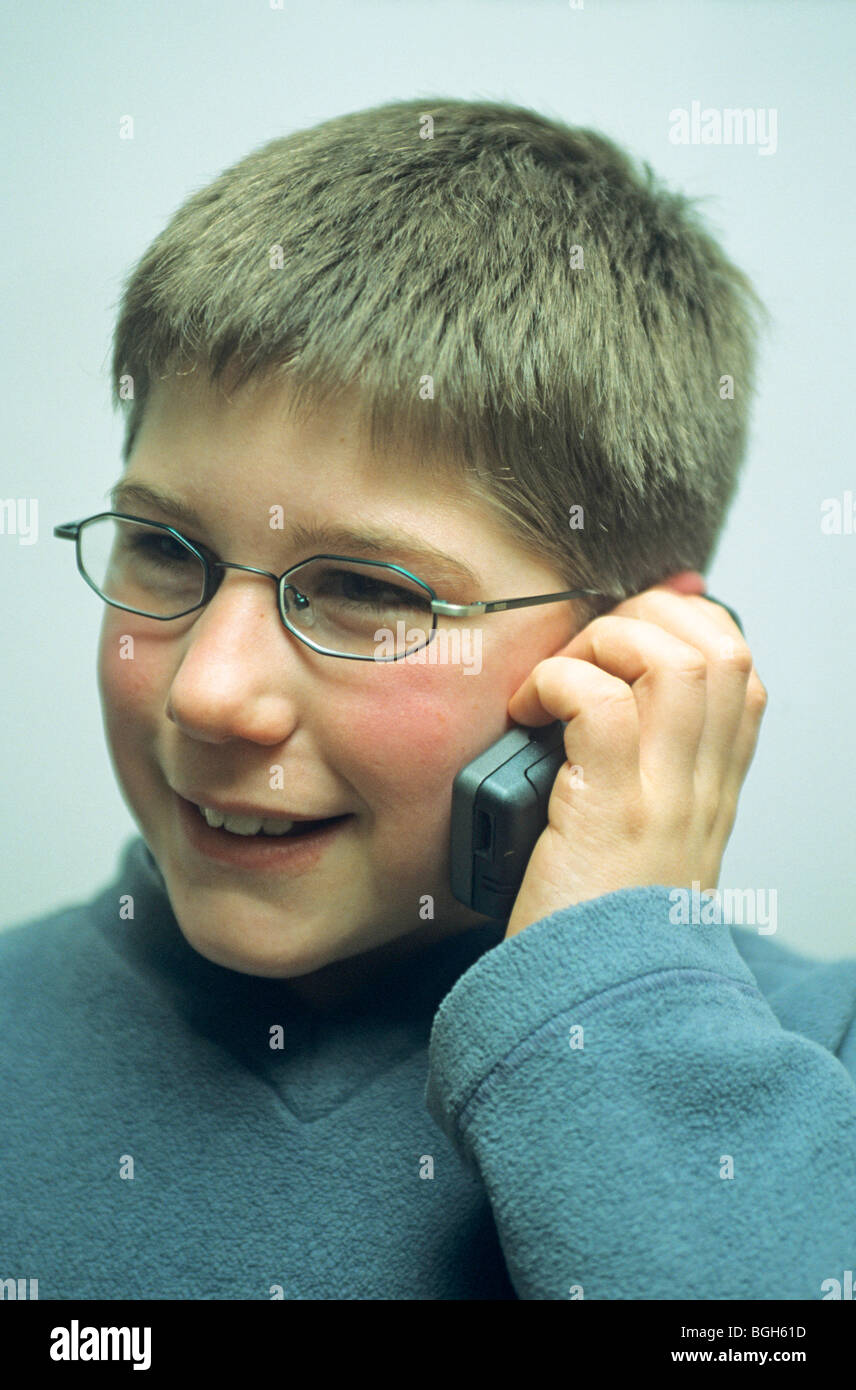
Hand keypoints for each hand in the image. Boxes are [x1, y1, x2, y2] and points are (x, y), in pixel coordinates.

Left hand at [503, 579, 767, 937]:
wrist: (598, 1015)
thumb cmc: (596, 934)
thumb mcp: (638, 852)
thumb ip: (636, 785)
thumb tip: (598, 718)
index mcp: (709, 793)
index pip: (739, 673)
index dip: (686, 628)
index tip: (621, 641)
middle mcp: (700, 787)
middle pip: (720, 646)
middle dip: (648, 618)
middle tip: (585, 654)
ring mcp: (663, 796)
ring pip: (676, 660)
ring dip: (607, 642)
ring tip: (557, 681)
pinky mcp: (610, 811)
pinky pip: (601, 704)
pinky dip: (559, 683)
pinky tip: (528, 711)